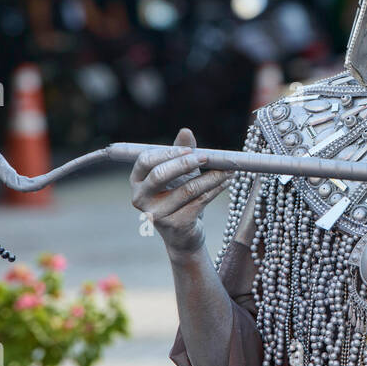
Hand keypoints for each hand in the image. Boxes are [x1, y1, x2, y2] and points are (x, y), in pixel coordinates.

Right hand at [129, 128, 233, 256]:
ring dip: (211, 176)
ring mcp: (156, 214)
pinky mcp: (175, 225)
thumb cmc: (179, 197)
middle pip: (160, 175)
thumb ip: (181, 152)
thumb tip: (185, 131)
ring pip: (186, 189)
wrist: (184, 235)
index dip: (168, 153)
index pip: (146, 161)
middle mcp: (141, 198)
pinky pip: (199, 201)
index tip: (190, 149)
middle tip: (208, 156)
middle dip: (186, 163)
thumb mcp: (180, 173)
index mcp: (138, 181)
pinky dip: (216, 189)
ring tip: (228, 168)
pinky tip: (227, 181)